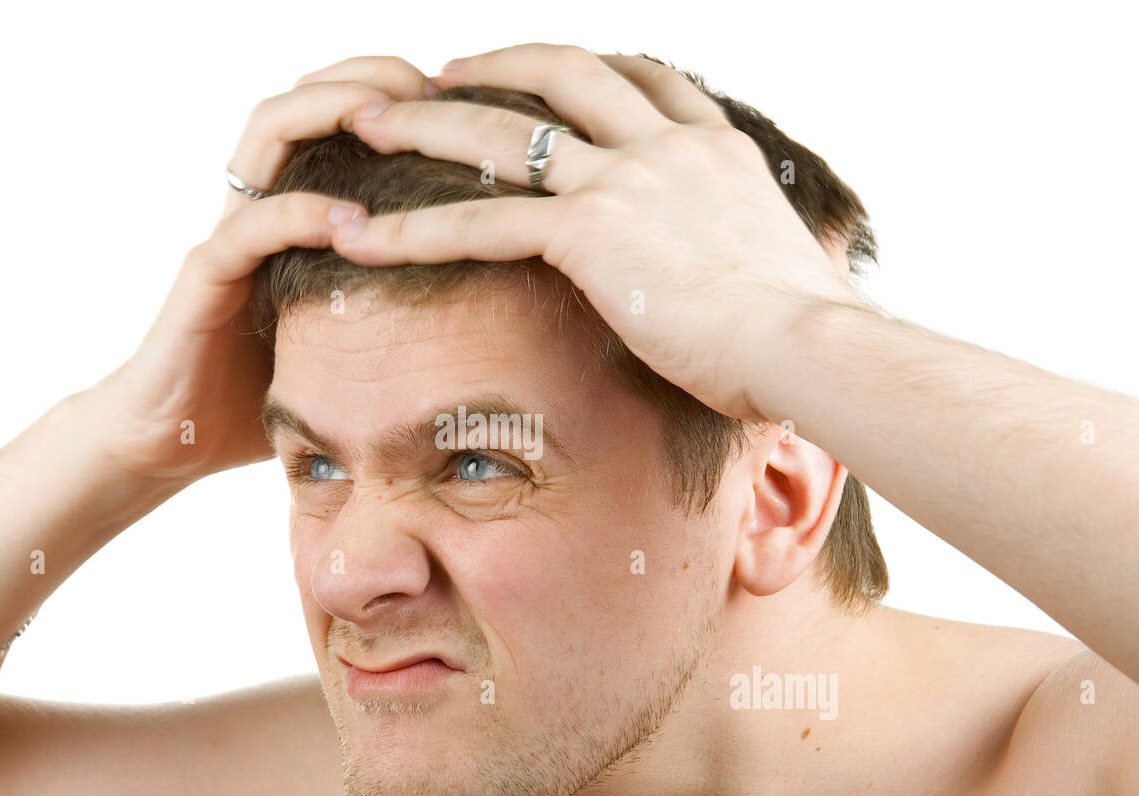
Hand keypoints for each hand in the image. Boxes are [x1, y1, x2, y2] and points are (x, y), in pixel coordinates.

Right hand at [86, 61, 434, 482]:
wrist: (177, 438)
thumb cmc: (267, 389)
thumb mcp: (347, 339)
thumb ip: (395, 308)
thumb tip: (486, 312)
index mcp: (292, 211)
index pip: (334, 117)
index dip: (390, 93)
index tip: (454, 103)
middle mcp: (259, 205)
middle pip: (303, 99)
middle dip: (366, 77)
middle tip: (427, 85)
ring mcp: (231, 234)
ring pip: (269, 133)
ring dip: (329, 111)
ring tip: (390, 117)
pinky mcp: (207, 277)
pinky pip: (251, 227)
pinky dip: (300, 213)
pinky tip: (351, 221)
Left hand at [326, 43, 867, 421]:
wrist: (814, 347)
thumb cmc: (806, 334)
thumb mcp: (779, 267)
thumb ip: (739, 250)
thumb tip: (746, 284)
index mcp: (716, 148)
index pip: (640, 78)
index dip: (582, 69)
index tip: (539, 72)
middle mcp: (668, 146)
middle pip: (561, 75)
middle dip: (491, 69)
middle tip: (433, 77)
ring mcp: (627, 180)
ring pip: (502, 136)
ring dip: (426, 123)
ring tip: (366, 119)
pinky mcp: (590, 233)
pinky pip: (480, 224)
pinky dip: (413, 229)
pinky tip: (361, 236)